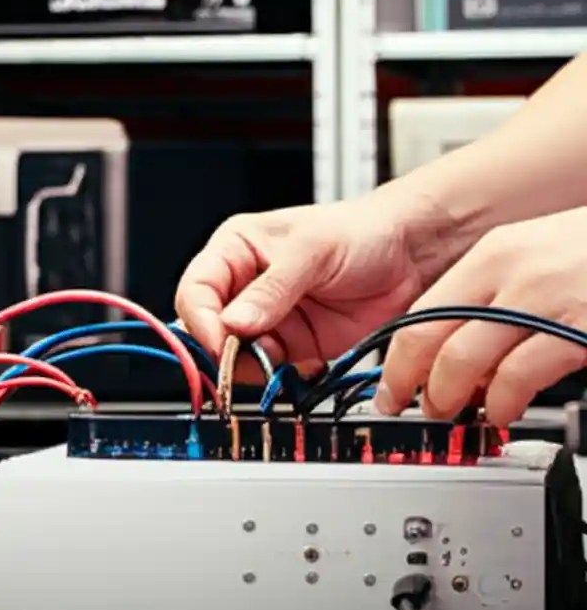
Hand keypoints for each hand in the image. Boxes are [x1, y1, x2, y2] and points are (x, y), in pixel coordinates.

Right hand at [175, 195, 453, 379]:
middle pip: (208, 328)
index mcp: (235, 250)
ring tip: (277, 358)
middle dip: (222, 347)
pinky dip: (276, 376)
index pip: (196, 290)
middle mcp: (244, 287)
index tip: (221, 340)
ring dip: (249, 366)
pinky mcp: (292, 346)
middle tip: (243, 358)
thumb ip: (272, 288)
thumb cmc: (362, 232)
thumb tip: (234, 323)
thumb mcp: (313, 250)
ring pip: (233, 355)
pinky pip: (267, 371)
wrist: (412, 256)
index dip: (202, 318)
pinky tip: (299, 364)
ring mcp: (267, 319)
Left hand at [377, 207, 586, 426]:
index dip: (398, 358)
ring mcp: (547, 299)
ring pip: (466, 360)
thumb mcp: (537, 259)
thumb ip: (494, 297)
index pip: (423, 312)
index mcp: (495, 254)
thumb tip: (456, 350)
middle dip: (414, 384)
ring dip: (452, 398)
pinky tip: (505, 411)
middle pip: (432, 338)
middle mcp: (514, 272)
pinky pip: (521, 375)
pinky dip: (504, 402)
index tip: (392, 385)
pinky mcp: (580, 328)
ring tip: (458, 415)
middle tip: (418, 409)